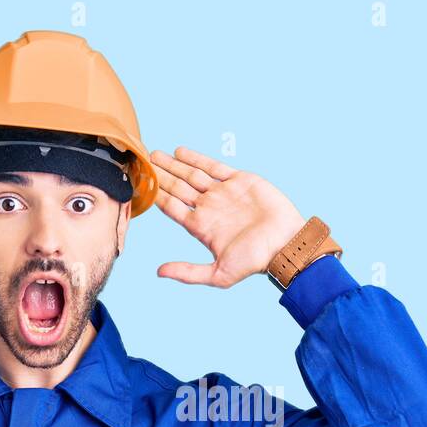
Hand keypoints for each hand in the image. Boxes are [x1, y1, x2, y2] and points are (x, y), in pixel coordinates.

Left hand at [149, 146, 306, 287]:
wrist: (286, 243)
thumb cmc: (255, 262)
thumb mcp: (218, 274)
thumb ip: (188, 272)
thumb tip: (159, 272)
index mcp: (201, 227)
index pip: (172, 208)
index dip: (156, 196)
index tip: (141, 185)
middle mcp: (209, 208)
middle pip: (177, 188)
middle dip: (161, 175)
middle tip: (143, 162)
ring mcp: (223, 193)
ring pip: (192, 175)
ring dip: (174, 165)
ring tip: (156, 154)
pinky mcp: (239, 181)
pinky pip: (214, 166)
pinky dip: (197, 159)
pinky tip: (181, 152)